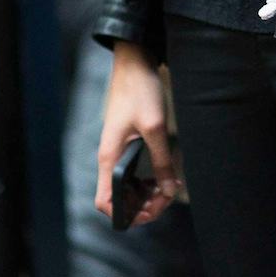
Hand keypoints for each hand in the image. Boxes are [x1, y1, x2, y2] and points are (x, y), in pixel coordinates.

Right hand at [95, 42, 179, 226]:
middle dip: (141, 206)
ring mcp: (117, 152)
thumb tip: (170, 189)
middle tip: (167, 198)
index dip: (125, 214)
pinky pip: (131, 173)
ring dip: (144, 195)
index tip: (150, 210)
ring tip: (166, 190)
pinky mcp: (126, 144)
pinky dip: (145, 181)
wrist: (134, 62)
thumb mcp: (155, 127)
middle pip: (117, 199)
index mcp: (109, 158)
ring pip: (125, 187)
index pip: (105, 202)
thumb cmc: (139, 90)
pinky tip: (161, 177)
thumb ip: (162, 160)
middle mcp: (109, 159)